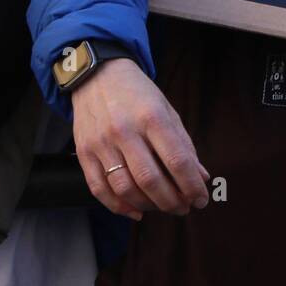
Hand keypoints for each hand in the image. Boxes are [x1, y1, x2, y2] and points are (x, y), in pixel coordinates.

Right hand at [71, 58, 209, 218]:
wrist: (97, 75)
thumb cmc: (138, 94)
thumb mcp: (167, 110)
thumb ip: (183, 144)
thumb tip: (201, 177)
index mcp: (152, 117)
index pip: (176, 160)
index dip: (192, 185)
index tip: (201, 199)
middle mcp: (125, 130)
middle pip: (150, 179)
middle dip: (171, 201)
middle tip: (183, 208)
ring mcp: (101, 143)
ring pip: (125, 188)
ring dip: (148, 205)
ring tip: (162, 207)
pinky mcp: (84, 152)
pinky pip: (100, 189)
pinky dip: (119, 206)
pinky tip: (136, 210)